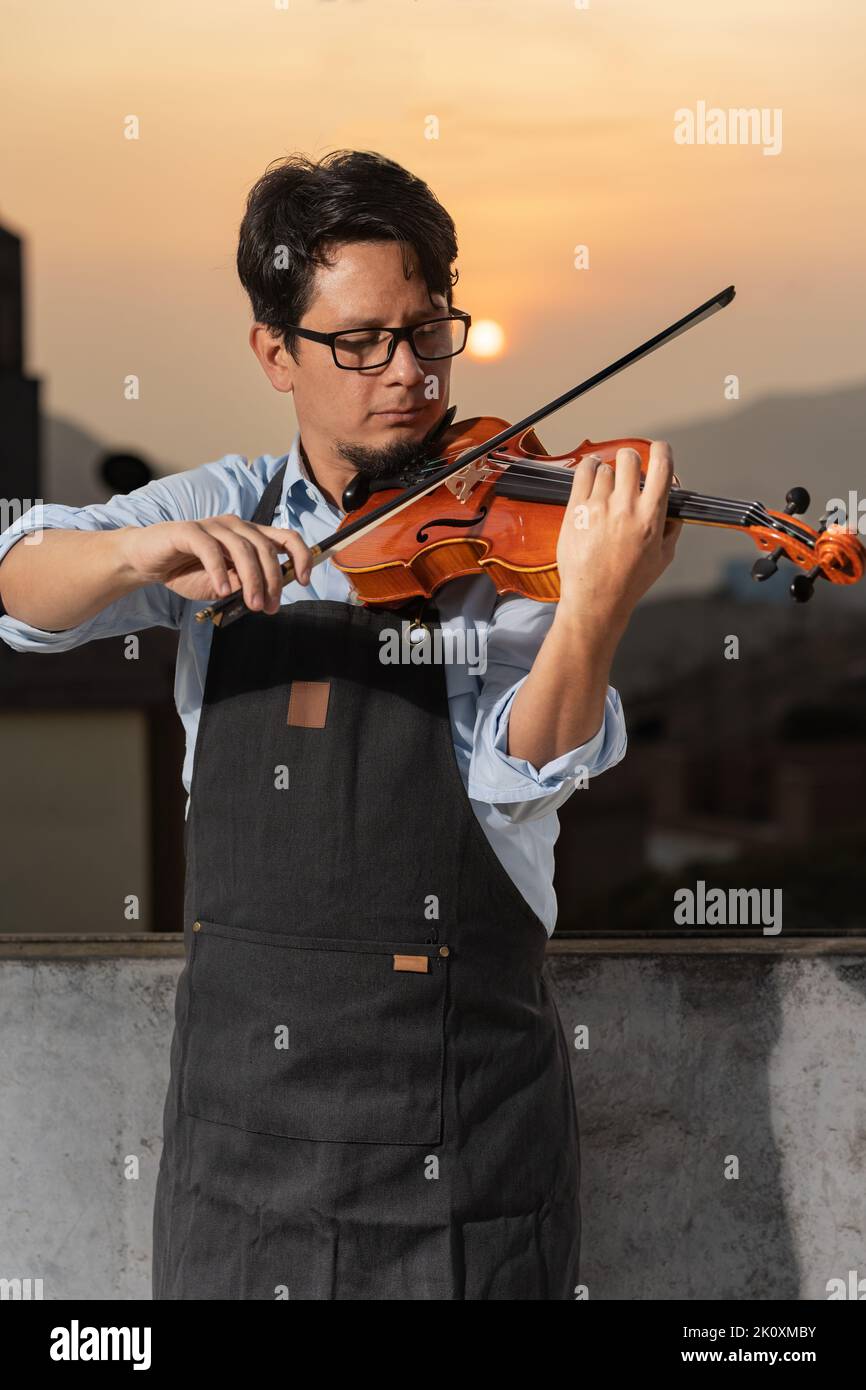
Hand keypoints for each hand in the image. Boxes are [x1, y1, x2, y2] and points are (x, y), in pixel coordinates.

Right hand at [119, 515, 313, 612]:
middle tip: (269, 608)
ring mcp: (212, 525)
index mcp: (249, 535)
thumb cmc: (188, 571)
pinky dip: (220, 571)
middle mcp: (235, 525)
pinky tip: (223, 591)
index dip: (300, 556)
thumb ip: (245, 585)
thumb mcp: (224, 584)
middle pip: (266, 548)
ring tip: (252, 605)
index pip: (286, 537)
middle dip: (272, 581)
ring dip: (252, 580)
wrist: (148, 562)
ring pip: (242, 549)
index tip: (303, 581)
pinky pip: (210, 549)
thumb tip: (267, 594)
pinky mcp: (188, 530)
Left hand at [555, 442, 683, 636]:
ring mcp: (598, 507)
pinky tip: (591, 473)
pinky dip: (589, 468)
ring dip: (608, 472)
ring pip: (605, 467)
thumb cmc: (630, 581)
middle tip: (629, 469)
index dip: (663, 451)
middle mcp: (625, 508)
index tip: (660, 451)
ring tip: (607, 485)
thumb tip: (672, 498)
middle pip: (630, 458)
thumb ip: (672, 524)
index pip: (662, 466)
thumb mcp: (664, 555)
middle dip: (632, 459)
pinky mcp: (575, 510)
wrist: (595, 599)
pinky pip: (582, 472)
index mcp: (651, 517)